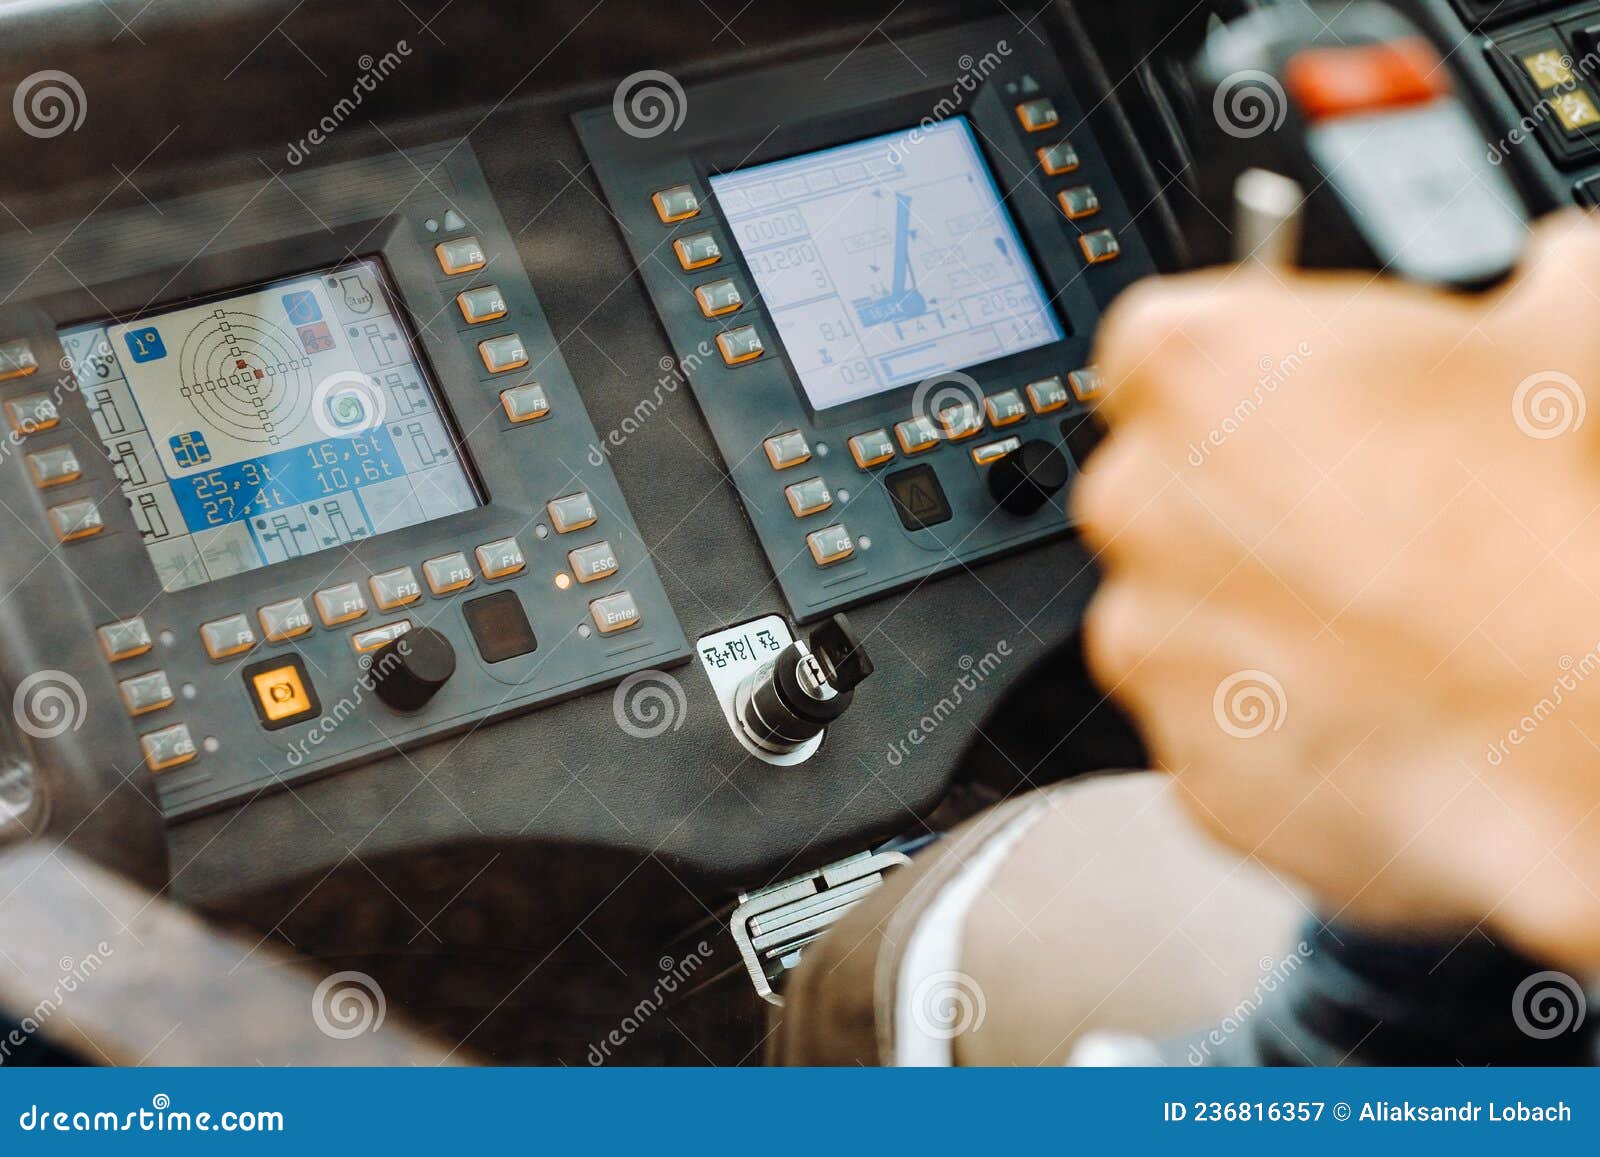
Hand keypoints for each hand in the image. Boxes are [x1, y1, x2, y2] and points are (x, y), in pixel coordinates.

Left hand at [1075, 212, 1599, 968]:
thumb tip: (1554, 272)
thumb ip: (1533, 285)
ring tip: (1381, 614)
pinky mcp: (1180, 750)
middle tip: (1362, 514)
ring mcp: (1146, 635)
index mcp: (1190, 364)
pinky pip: (1216, 719)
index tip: (1302, 404)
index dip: (1245, 378)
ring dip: (1253, 610)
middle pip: (1164, 484)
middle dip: (1245, 499)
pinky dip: (1271, 713)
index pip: (1162, 351)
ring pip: (1182, 610)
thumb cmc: (1537, 530)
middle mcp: (1136, 498)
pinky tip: (1365, 693)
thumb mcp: (1562, 342)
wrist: (1561, 724)